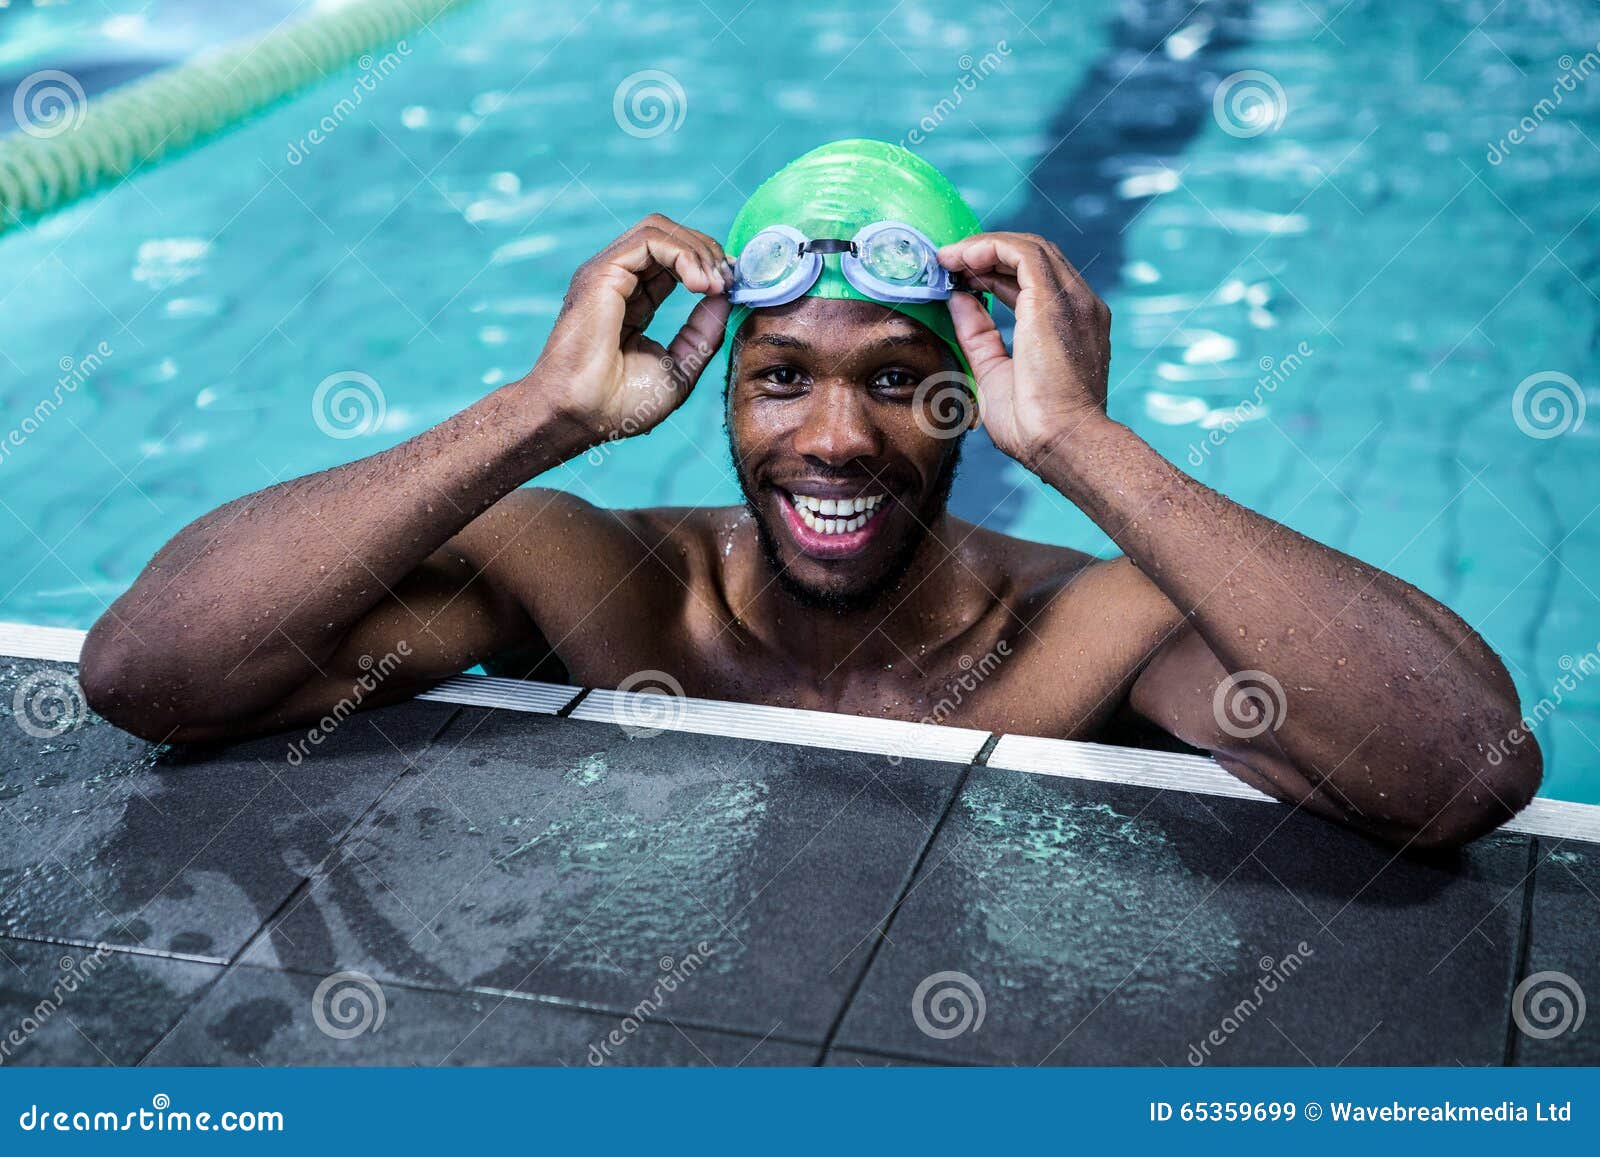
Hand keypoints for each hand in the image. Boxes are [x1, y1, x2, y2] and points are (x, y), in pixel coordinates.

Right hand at [526, 214, 732, 444]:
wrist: (582, 416)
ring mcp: (607, 273)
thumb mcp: (679, 367)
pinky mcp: (602, 272)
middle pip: (669, 236)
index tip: (733, 287)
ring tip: (716, 284)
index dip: (708, 265)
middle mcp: (617, 280)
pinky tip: (700, 284)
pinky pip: (650, 238)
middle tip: (729, 282)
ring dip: (698, 250)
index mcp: (632, 300)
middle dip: (708, 252)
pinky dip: (683, 253)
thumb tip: (725, 297)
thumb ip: (702, 332)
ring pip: (660, 229)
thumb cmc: (618, 404)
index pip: (673, 261)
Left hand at [939, 233, 1111, 470]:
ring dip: (984, 246)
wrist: (1062, 444)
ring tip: (948, 258)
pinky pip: (1023, 254)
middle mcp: (1079, 306)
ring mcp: (1073, 301)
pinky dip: (990, 248)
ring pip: (1029, 248)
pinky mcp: (1056, 302)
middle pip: (1033, 256)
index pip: (1034, 279)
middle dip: (986, 253)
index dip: (993, 271)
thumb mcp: (994, 372)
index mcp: (1071, 325)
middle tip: (946, 262)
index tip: (958, 277)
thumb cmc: (1035, 426)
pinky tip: (962, 258)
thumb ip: (978, 334)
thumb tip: (958, 299)